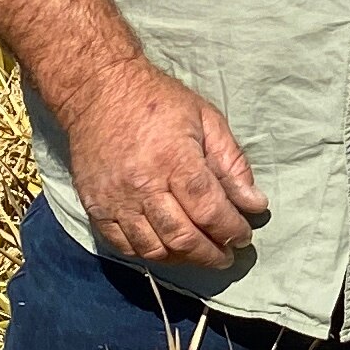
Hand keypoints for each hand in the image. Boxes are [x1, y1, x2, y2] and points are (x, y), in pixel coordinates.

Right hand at [55, 55, 267, 268]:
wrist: (97, 91)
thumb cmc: (158, 101)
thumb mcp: (207, 120)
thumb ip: (232, 164)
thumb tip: (254, 203)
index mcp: (175, 160)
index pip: (210, 211)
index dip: (231, 230)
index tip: (243, 236)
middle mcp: (143, 186)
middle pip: (182, 237)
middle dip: (211, 253)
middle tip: (226, 255)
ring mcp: (116, 200)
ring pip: (153, 249)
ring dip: (182, 259)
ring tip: (199, 253)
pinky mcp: (94, 206)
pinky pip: (122, 245)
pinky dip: (148, 254)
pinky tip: (165, 248)